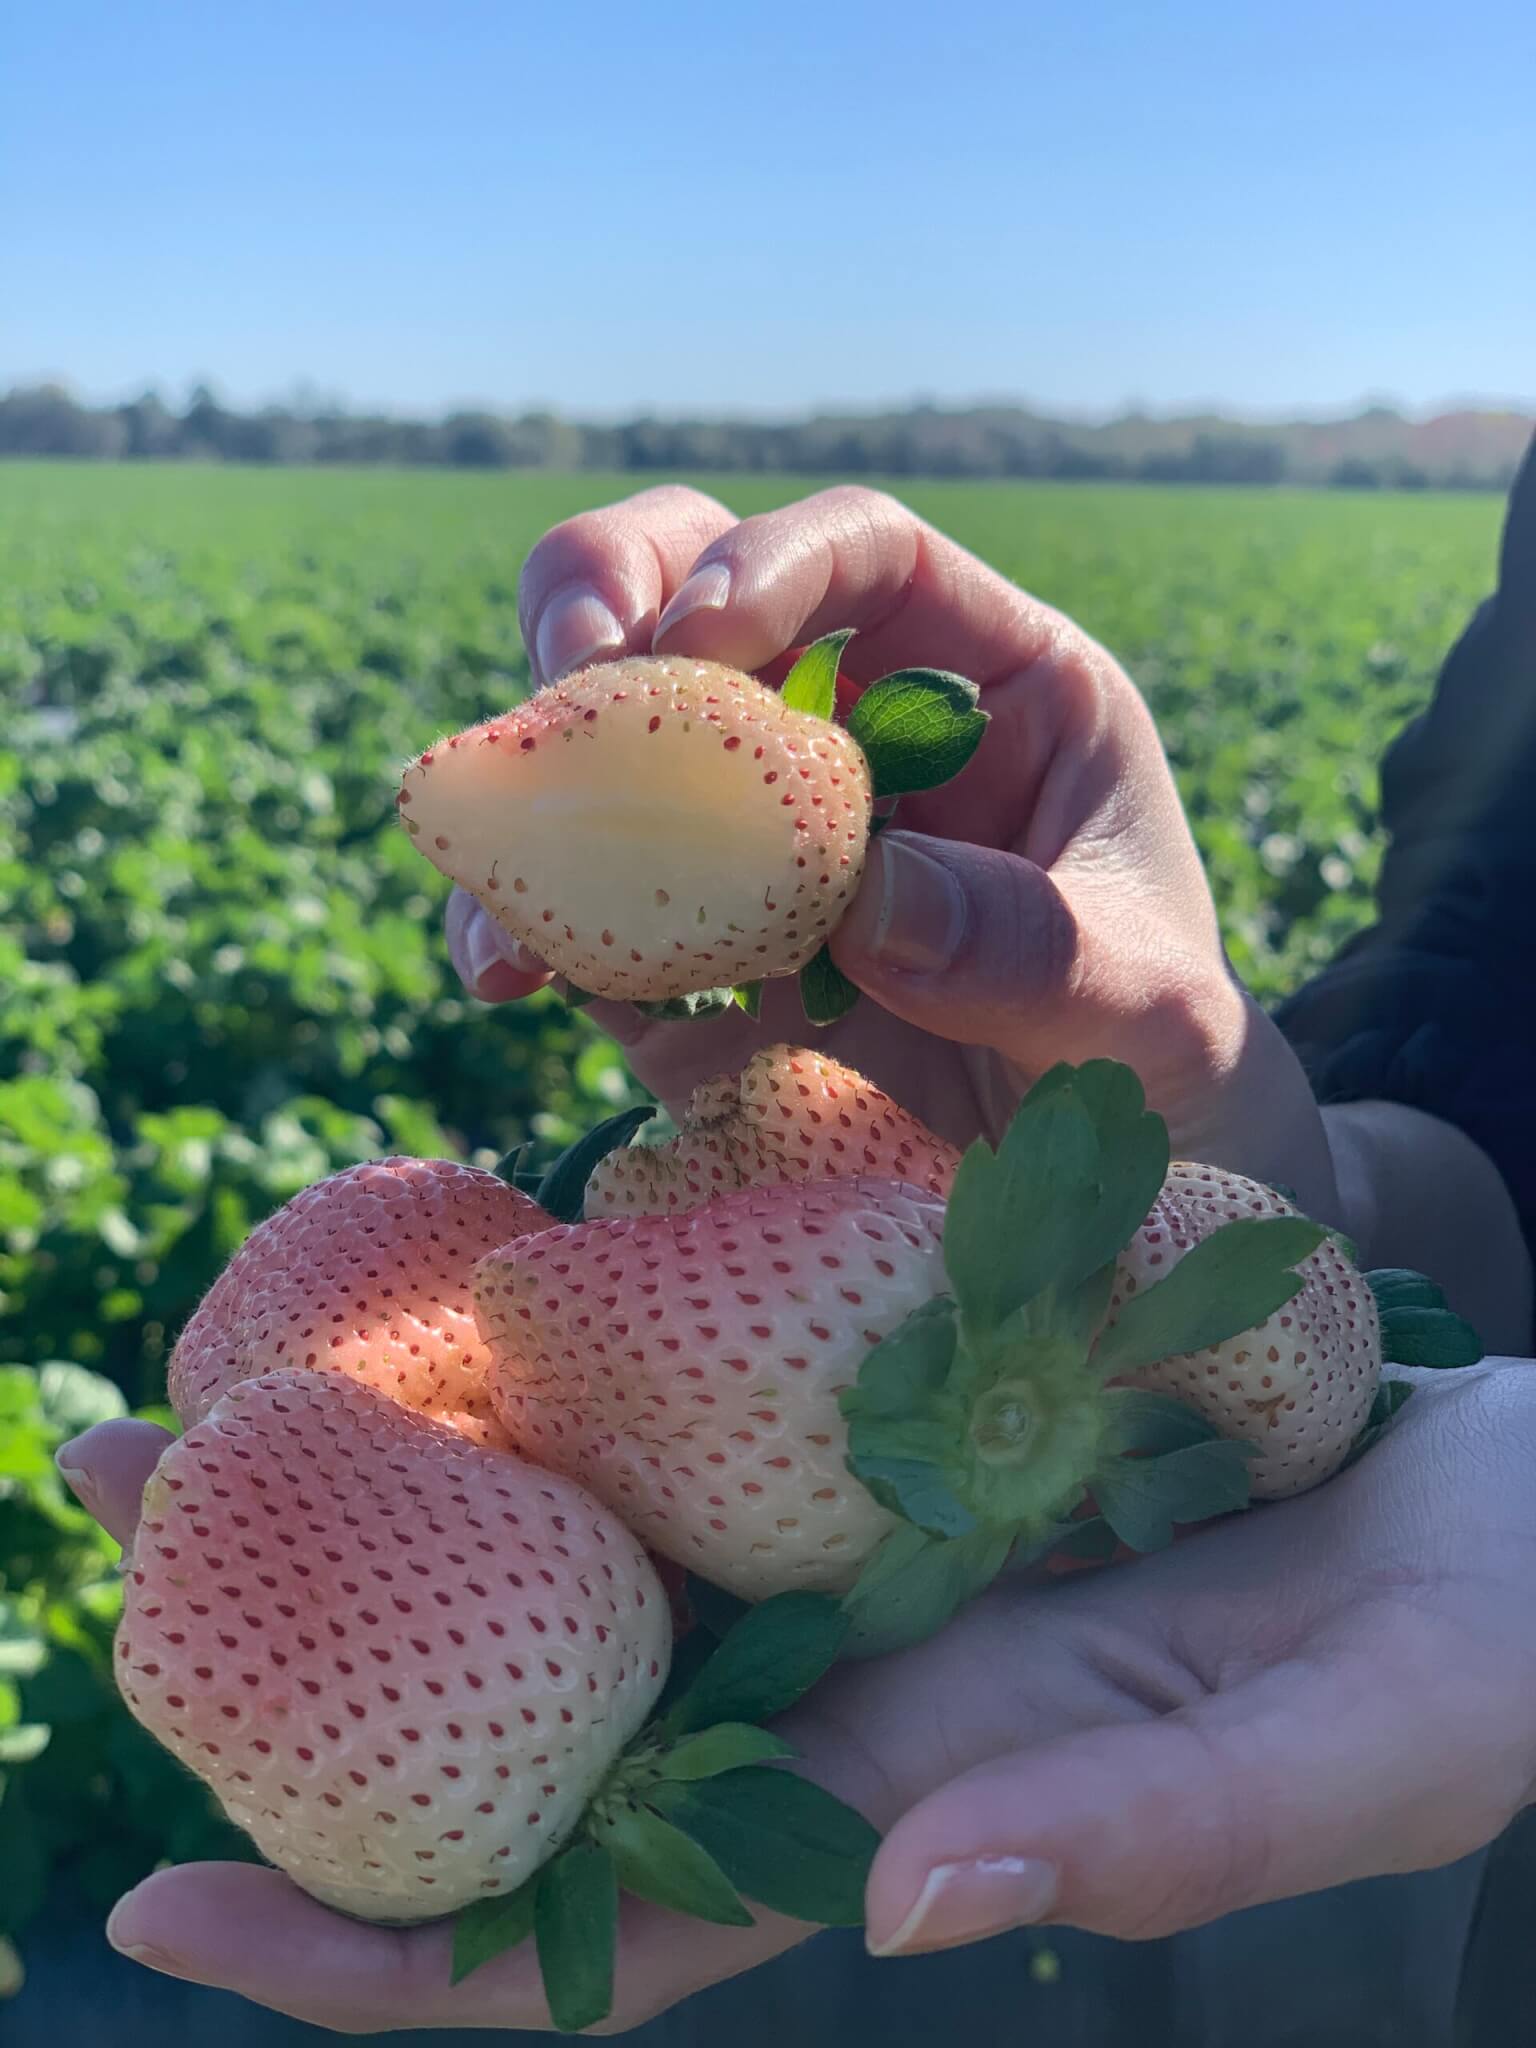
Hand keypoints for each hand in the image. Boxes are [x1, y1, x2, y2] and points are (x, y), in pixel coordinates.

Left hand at [63, 1360, 1535, 2030]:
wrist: (1507, 1507)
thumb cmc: (1466, 1651)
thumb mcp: (1348, 1748)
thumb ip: (1144, 1830)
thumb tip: (923, 1887)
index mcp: (911, 1795)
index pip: (612, 1921)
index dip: (390, 1961)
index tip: (161, 1918)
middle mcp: (839, 1674)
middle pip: (525, 1700)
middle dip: (296, 1645)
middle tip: (91, 1499)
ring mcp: (855, 1535)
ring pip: (580, 1521)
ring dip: (388, 1461)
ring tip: (190, 1380)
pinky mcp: (900, 1408)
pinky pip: (699, 1385)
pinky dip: (566, 1346)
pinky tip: (455, 1270)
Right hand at [447, 483, 1339, 1219]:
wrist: (1113, 1199)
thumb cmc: (1163, 1061)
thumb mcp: (1151, 1008)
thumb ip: (1038, 950)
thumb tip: (865, 900)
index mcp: (993, 691)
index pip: (872, 556)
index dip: (772, 560)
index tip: (703, 636)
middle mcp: (859, 736)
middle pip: (698, 591)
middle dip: (603, 607)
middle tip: (563, 680)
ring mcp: (764, 840)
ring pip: (613, 744)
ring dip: (537, 790)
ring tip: (506, 879)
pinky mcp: (702, 950)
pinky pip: (596, 908)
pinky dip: (538, 929)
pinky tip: (516, 973)